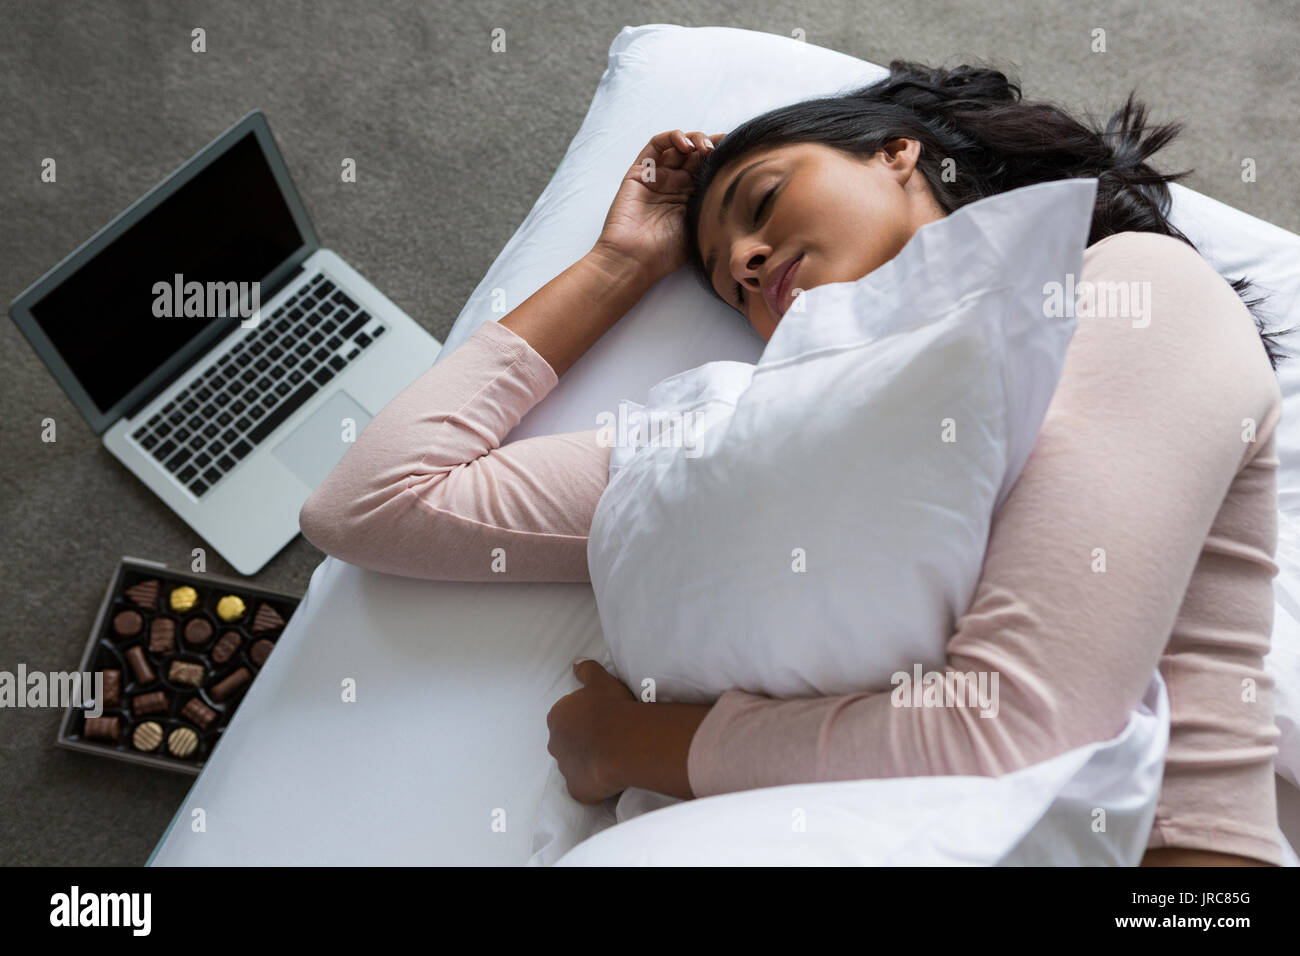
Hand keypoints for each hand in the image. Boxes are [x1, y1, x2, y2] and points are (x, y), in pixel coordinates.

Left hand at [546, 659, 636, 803]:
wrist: (624, 742)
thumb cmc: (611, 708)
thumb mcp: (601, 680)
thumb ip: (587, 670)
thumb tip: (576, 663)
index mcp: (557, 717)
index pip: (566, 719)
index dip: (584, 720)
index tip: (600, 720)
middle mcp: (555, 743)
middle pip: (566, 743)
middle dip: (582, 742)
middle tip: (606, 739)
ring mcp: (565, 769)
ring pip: (574, 766)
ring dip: (587, 763)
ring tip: (610, 759)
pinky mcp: (577, 790)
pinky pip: (583, 788)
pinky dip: (593, 785)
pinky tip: (609, 779)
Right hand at [595, 128, 726, 284]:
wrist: (635, 259)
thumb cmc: (667, 251)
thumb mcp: (701, 225)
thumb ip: (713, 203)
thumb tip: (740, 186)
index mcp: (692, 198)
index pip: (709, 169)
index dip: (724, 157)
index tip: (741, 153)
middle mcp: (675, 184)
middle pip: (696, 154)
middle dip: (713, 145)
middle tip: (726, 148)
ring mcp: (658, 177)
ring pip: (678, 145)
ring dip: (695, 139)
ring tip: (706, 149)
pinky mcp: (640, 171)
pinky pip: (655, 145)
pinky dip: (672, 138)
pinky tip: (686, 146)